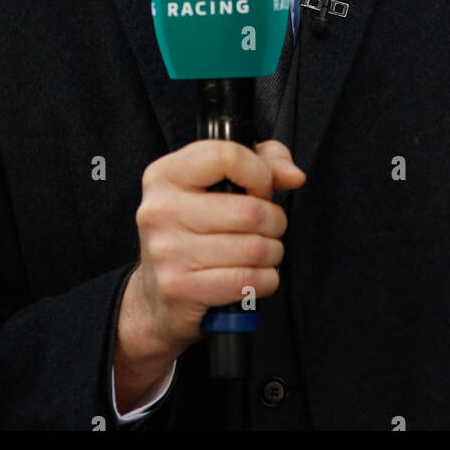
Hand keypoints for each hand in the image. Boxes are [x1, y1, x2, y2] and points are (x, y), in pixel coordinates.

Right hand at [124, 139, 305, 364]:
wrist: (155, 293)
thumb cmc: (196, 228)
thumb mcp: (221, 181)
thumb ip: (265, 161)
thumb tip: (294, 176)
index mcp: (166, 174)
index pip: (227, 156)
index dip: (259, 174)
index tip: (260, 189)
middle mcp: (160, 209)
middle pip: (250, 210)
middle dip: (274, 221)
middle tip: (267, 228)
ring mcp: (166, 250)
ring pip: (253, 249)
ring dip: (272, 253)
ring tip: (261, 252)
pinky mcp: (178, 288)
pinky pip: (246, 281)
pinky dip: (265, 280)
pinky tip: (255, 276)